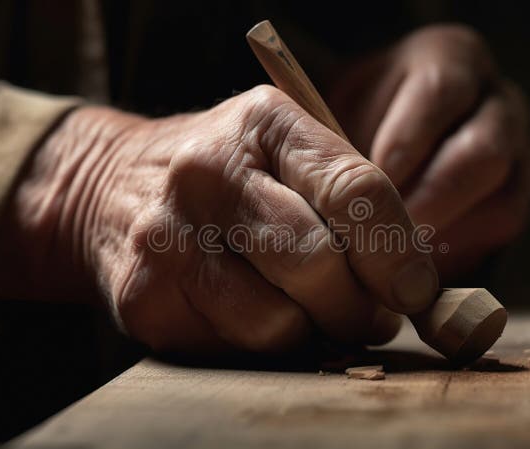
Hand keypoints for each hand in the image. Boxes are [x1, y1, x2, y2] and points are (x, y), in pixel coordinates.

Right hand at [0, 86, 439, 353]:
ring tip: (308, 313)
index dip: (399, 253)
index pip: (354, 191)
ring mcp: (167, 237)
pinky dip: (260, 343)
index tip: (416, 290)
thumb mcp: (286, 153)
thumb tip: (412, 285)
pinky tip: (253, 313)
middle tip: (369, 315)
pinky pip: (233, 348)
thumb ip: (349, 201)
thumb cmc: (229, 175)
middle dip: (357, 307)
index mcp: (263, 122)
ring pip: (276, 321)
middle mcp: (207, 173)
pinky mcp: (144, 297)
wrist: (113, 185)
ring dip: (310, 331)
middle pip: (316, 264)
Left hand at [330, 25, 529, 280]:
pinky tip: (417, 266)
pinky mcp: (517, 198)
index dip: (402, 143)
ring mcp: (518, 152)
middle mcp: (498, 102)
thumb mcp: (336, 109)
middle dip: (429, 202)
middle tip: (384, 236)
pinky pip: (501, 231)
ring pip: (502, 200)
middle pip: (483, 153)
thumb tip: (337, 193)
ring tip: (397, 260)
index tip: (367, 183)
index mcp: (451, 60)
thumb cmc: (351, 119)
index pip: (439, 93)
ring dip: (446, 236)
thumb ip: (337, 138)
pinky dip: (459, 254)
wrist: (375, 135)